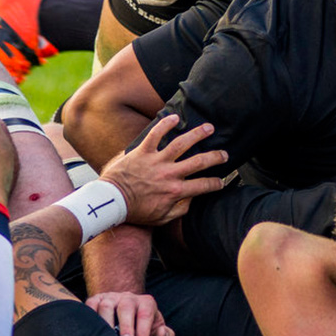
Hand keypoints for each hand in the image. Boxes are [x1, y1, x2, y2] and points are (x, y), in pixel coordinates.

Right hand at [86, 290, 173, 335]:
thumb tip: (160, 333)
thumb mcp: (157, 328)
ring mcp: (111, 297)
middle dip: (126, 326)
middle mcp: (128, 297)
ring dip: (106, 323)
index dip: (144, 330)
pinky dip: (89, 317)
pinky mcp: (96, 300)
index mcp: (146, 303)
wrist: (128, 310)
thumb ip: (166, 335)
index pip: (146, 314)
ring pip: (106, 305)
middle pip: (126, 307)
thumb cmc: (144, 326)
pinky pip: (90, 305)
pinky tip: (91, 333)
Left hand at [98, 114, 230, 224]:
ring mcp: (156, 161)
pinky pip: (155, 134)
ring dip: (197, 135)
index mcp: (175, 191)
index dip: (216, 183)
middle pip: (199, 162)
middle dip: (215, 157)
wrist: (111, 202)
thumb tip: (193, 200)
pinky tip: (176, 118)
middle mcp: (169, 174)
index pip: (203, 185)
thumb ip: (180, 210)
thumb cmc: (135, 211)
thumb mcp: (161, 218)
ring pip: (181, 143)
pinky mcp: (142, 152)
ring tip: (209, 128)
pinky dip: (165, 124)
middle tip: (224, 154)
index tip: (222, 181)